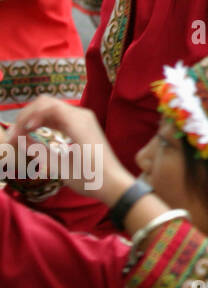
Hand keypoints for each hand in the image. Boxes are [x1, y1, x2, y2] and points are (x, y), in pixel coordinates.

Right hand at [8, 96, 133, 202]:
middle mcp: (82, 115)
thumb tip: (19, 140)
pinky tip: (32, 133)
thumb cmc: (90, 178)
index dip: (27, 117)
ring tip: (19, 139)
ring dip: (33, 119)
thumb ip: (39, 151)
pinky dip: (43, 122)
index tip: (17, 136)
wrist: (113, 182)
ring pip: (50, 109)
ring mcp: (83, 119)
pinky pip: (58, 117)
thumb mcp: (61, 167)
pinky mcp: (81, 125)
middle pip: (46, 104)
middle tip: (13, 139)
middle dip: (26, 118)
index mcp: (78, 123)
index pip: (46, 106)